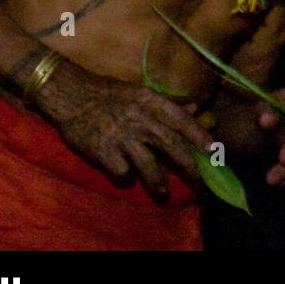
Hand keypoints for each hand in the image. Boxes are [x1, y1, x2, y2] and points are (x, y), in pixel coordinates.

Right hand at [33, 60, 213, 197]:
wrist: (71, 94)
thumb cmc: (109, 92)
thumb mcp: (140, 91)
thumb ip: (167, 103)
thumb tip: (195, 108)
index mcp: (150, 100)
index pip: (181, 120)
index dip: (198, 135)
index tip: (213, 149)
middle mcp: (139, 118)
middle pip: (170, 146)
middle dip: (188, 166)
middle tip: (199, 182)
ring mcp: (121, 136)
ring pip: (148, 165)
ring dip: (158, 182)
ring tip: (163, 191)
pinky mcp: (102, 151)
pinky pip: (121, 172)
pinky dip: (125, 178)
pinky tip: (125, 178)